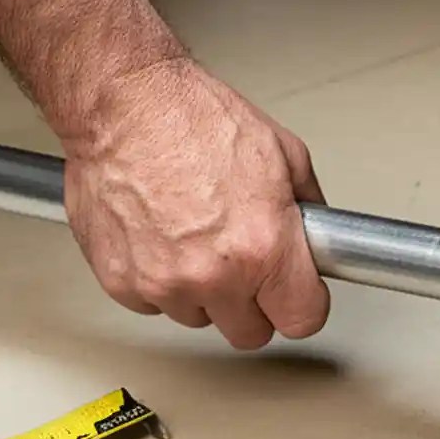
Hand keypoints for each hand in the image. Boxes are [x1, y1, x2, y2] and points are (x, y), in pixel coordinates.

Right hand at [61, 58, 329, 348]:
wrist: (125, 105)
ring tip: (197, 238)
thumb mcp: (286, 154)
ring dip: (203, 292)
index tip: (296, 294)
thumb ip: (309, 208)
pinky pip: (153, 303)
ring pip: (199, 318)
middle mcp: (214, 275)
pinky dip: (160, 279)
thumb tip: (317, 235)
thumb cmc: (195, 119)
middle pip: (250, 333)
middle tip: (246, 265)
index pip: (302, 320)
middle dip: (253, 304)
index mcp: (264, 249)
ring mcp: (164, 284)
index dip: (302, 304)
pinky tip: (163, 238)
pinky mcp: (122, 283)